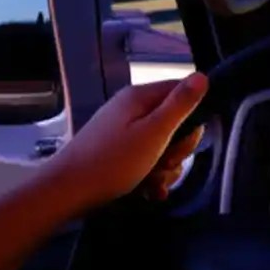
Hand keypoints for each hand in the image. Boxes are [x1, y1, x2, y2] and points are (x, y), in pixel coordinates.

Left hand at [41, 73, 207, 213]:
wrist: (67, 192)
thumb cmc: (112, 162)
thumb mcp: (154, 133)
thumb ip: (180, 105)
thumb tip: (203, 77)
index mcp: (140, 98)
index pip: (183, 92)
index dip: (194, 118)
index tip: (186, 142)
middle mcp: (132, 109)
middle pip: (175, 122)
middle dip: (177, 149)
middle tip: (165, 163)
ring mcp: (124, 131)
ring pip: (164, 145)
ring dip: (166, 167)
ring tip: (153, 182)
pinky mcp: (119, 151)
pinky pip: (147, 158)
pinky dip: (152, 175)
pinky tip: (150, 190)